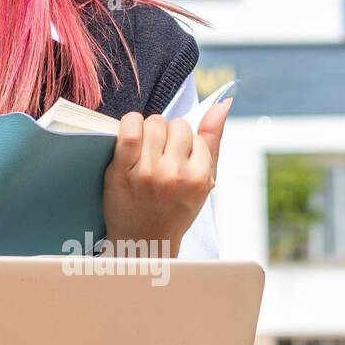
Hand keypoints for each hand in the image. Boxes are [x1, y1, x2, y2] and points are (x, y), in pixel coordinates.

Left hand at [101, 97, 231, 256]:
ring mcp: (147, 173)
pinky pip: (129, 131)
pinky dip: (130, 123)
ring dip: (150, 129)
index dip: (187, 144)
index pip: (197, 136)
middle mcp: (175, 175)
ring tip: (147, 148)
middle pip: (177, 125)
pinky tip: (132, 134)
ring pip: (155, 123)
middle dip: (170, 135)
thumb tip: (223, 103)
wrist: (143, 241)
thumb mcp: (202, 182)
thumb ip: (214, 141)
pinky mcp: (121, 172)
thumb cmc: (174, 209)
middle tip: (162, 153)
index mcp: (199, 178)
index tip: (179, 159)